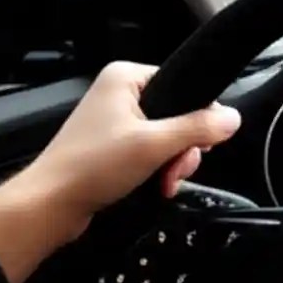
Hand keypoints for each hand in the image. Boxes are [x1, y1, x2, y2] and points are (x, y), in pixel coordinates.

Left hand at [0, 61, 241, 282]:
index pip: (182, 84)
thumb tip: (234, 117)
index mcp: (126, 76)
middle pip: (178, 114)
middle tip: (175, 170)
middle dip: (183, 148)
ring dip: (172, 163)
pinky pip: (150, 151)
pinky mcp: (112, 147)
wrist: (49, 206)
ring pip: (166, 137)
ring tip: (163, 183)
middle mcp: (119, 93)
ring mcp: (114, 121)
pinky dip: (157, 169)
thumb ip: (197, 128)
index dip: (198, 115)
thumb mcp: (153, 145)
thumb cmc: (93, 166)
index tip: (201, 145)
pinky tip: (156, 187)